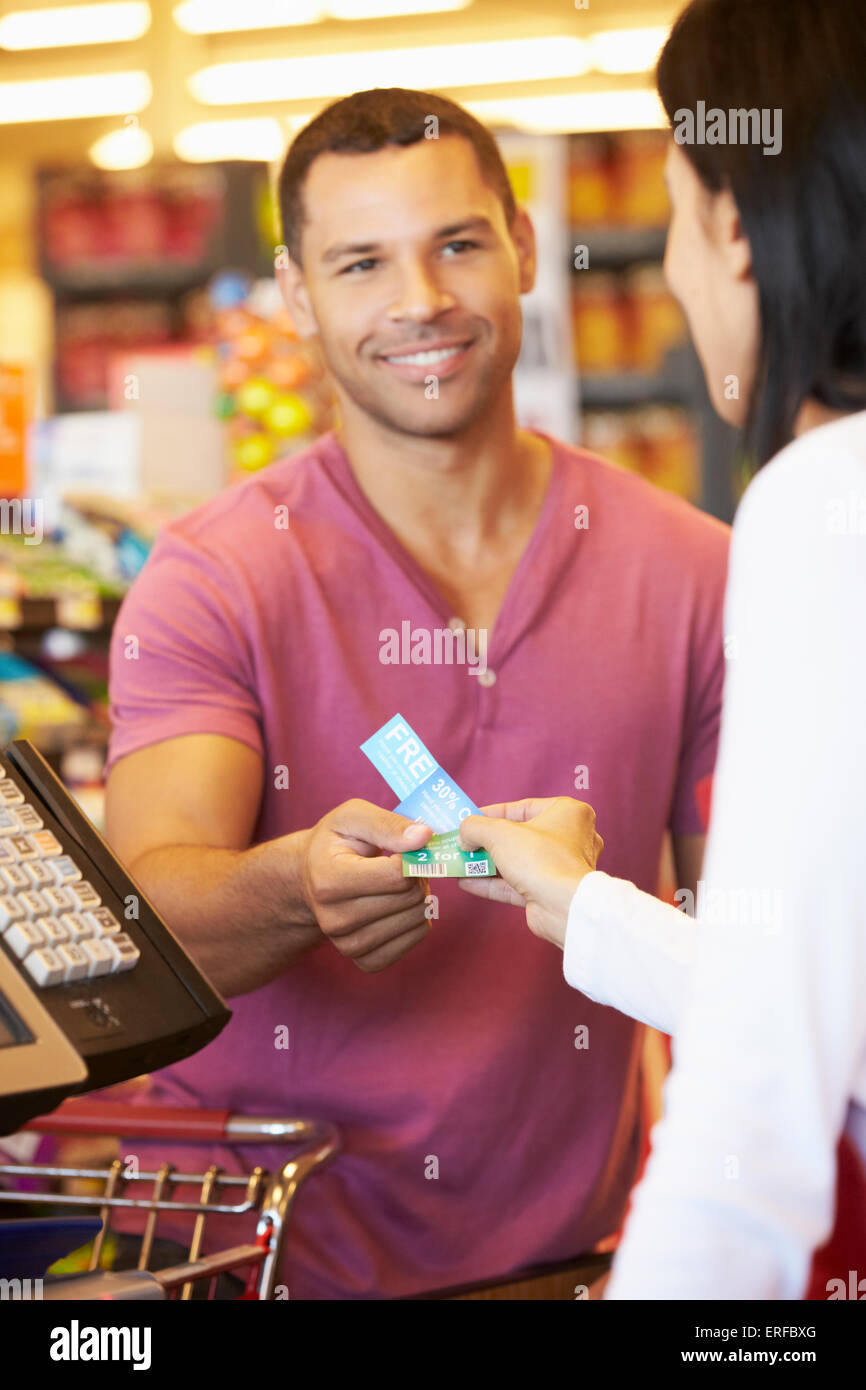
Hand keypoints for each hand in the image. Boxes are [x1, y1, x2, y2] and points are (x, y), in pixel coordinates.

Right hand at [300, 799, 433, 971]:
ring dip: (419, 898)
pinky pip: (413, 942)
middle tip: (403, 865)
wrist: (311, 878)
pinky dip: (418, 922)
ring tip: (400, 884)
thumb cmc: (334, 843)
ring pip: (416, 920)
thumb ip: (387, 823)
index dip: (411, 856)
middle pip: (409, 898)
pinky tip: (403, 907)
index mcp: (329, 881)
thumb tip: (424, 837)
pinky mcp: (364, 960)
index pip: (397, 875)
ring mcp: (348, 944)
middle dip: (416, 876)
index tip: (402, 848)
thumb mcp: (352, 817)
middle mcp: (334, 919)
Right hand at [457, 797, 603, 948]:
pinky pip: (517, 884)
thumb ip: (475, 827)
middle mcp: (569, 838)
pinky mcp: (550, 892)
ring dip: (487, 863)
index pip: (524, 807)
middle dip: (488, 841)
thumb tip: (463, 835)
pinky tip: (467, 882)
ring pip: (517, 862)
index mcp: (567, 813)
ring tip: (461, 862)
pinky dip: (492, 883)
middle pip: (520, 836)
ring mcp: (560, 868)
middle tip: (465, 842)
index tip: (471, 819)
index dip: (493, 813)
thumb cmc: (541, 858)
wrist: (564, 907)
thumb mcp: (499, 833)